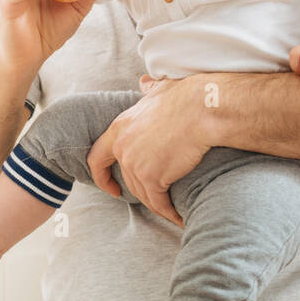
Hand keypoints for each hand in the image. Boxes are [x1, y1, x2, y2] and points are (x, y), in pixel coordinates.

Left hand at [86, 75, 204, 226]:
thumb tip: (144, 83)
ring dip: (158, 204)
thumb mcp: (159, 90)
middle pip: (128, 180)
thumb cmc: (186, 97)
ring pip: (143, 194)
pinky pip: (158, 203)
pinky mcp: (152, 177)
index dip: (101, 176)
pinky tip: (178, 217)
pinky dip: (169, 213)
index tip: (111, 189)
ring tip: (172, 210)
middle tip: (159, 198)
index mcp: (119, 127)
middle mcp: (122, 147)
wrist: (202, 109)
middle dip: (143, 192)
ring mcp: (134, 164)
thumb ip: (148, 91)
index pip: (97, 158)